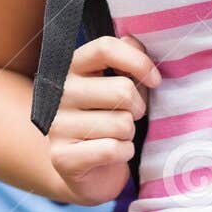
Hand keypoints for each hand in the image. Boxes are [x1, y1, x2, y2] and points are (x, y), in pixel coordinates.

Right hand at [47, 35, 158, 205]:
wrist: (87, 171)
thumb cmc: (108, 119)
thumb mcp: (118, 84)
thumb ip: (127, 59)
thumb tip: (136, 41)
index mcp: (72, 67)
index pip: (106, 48)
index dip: (138, 62)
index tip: (155, 80)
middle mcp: (59, 92)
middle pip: (121, 90)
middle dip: (138, 108)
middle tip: (131, 116)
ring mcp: (56, 125)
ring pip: (121, 123)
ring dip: (129, 134)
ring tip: (117, 136)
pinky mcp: (62, 157)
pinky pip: (112, 150)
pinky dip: (123, 154)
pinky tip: (114, 154)